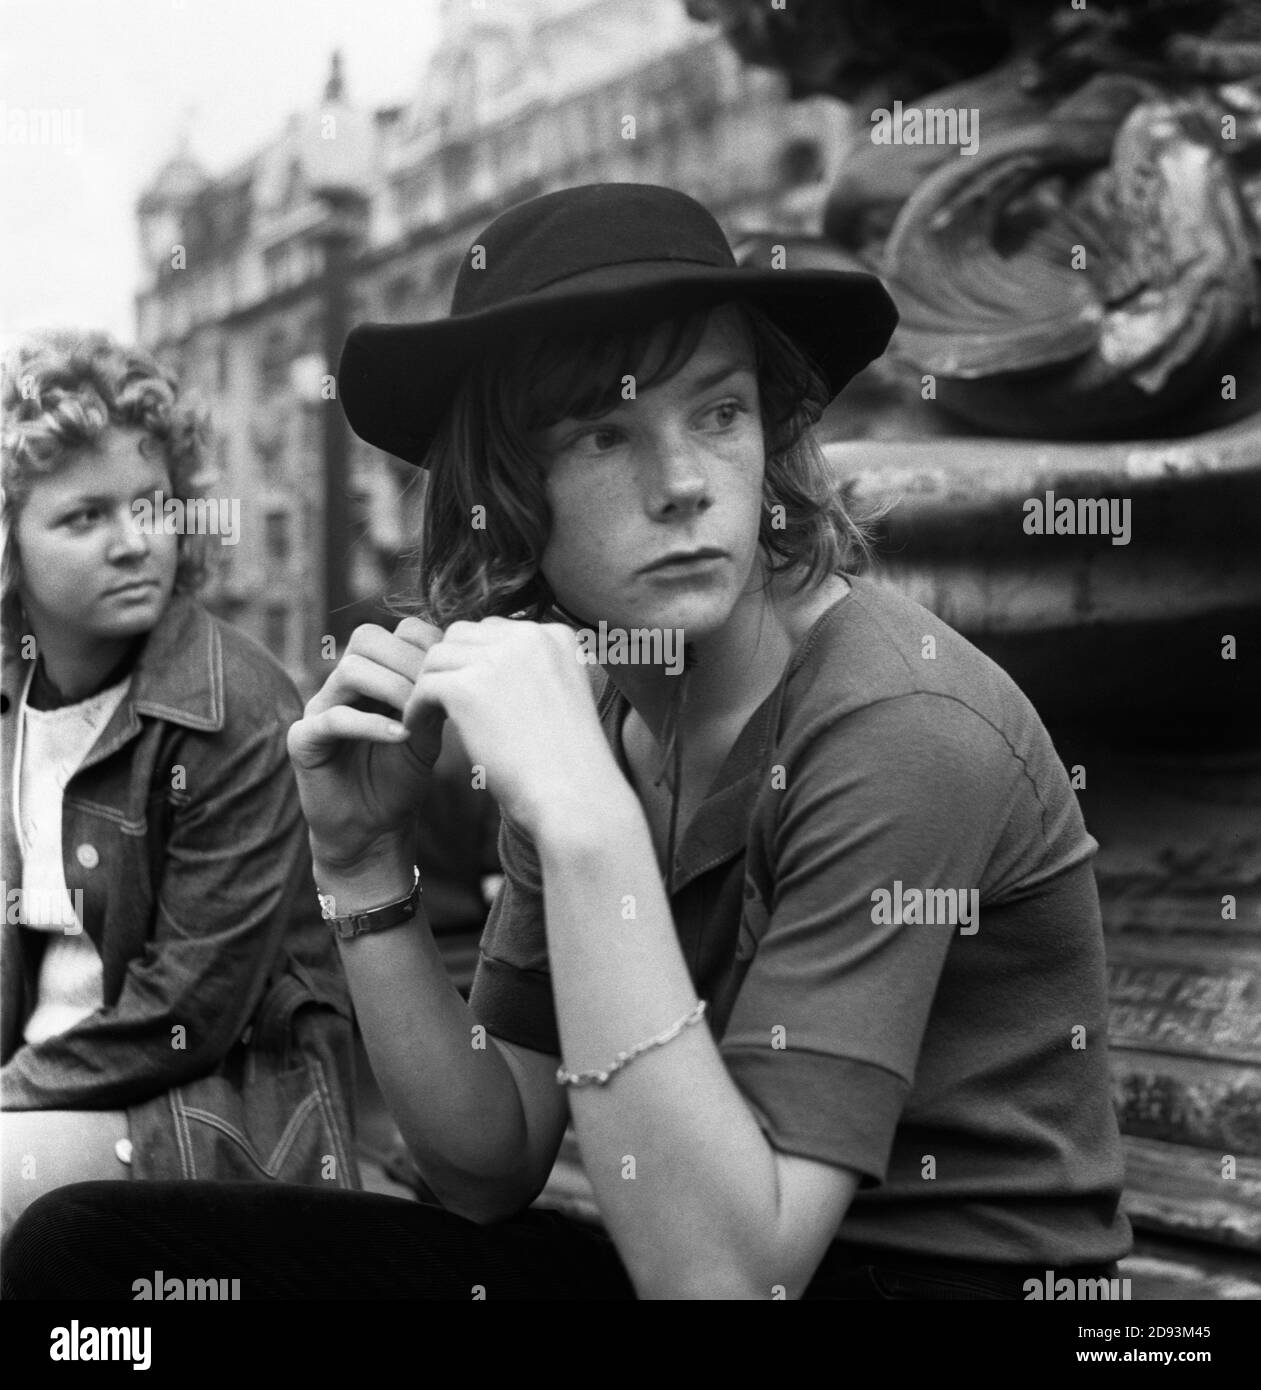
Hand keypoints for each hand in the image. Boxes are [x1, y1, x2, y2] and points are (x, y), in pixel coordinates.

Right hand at [287, 617, 445, 868]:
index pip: (397, 632)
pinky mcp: (304, 740)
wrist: (373, 829)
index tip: (451, 675)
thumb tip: (455, 666)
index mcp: (374, 674)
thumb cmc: (401, 778)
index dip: (428, 647)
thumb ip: (434, 701)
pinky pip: (333, 718)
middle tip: (432, 691)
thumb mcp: (428, 735)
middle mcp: (343, 684)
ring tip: (417, 713)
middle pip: (367, 638)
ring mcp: (319, 708)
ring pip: (350, 670)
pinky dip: (371, 725)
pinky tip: (400, 737)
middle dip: (408, 661)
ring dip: (391, 688)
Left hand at [402, 617, 623, 838]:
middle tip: (441, 705)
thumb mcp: (560, 697)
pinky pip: (424, 686)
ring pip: (437, 657)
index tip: (468, 694)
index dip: (475, 661)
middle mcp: (530, 636)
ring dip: (429, 686)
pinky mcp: (469, 687)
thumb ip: (528, 672)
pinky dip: (416, 708)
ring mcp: (499, 659)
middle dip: (449, 667)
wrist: (576, 797)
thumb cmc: (568, 763)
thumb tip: (480, 667)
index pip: (496, 630)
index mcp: (556, 635)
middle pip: (462, 635)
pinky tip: (417, 731)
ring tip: (428, 718)